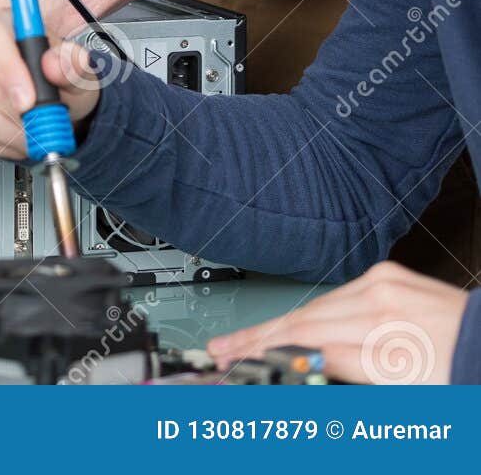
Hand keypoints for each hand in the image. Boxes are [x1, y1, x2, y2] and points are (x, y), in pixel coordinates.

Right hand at [0, 11, 100, 158]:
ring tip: (37, 132)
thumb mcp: (80, 72)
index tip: (29, 100)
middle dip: (21, 116)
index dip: (5, 69)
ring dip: (15, 135)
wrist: (59, 108)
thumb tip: (54, 64)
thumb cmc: (64, 83)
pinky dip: (1, 145)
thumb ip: (72, 65)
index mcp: (5, 24)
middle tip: (46, 124)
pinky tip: (17, 137)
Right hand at [207, 262, 468, 383]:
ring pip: (313, 306)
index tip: (238, 368)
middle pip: (304, 326)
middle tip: (220, 352)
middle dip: (256, 340)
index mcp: (390, 351)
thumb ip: (350, 383)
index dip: (270, 359)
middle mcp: (383, 311)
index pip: (313, 354)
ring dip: (271, 324)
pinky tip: (281, 322)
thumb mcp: (406, 402)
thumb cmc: (455, 380)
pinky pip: (334, 294)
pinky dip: (306, 310)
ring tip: (237, 339)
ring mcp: (382, 286)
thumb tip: (300, 372)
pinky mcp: (384, 273)